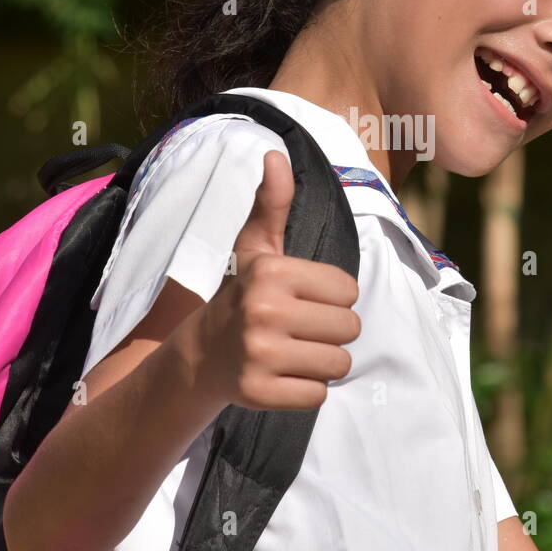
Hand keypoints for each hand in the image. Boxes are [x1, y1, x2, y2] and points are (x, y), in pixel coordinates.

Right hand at [186, 149, 361, 410]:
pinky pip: (317, 395)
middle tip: (299, 329)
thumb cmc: (243, 295)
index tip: (303, 299)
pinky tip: (283, 376)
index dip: (333, 298)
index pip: (350, 291)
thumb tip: (276, 155)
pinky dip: (306, 390)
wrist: (201, 355)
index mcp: (272, 273)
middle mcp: (264, 311)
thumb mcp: (257, 248)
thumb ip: (272, 204)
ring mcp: (259, 355)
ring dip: (322, 362)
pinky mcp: (258, 393)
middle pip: (349, 329)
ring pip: (338, 364)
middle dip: (331, 331)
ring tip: (293, 352)